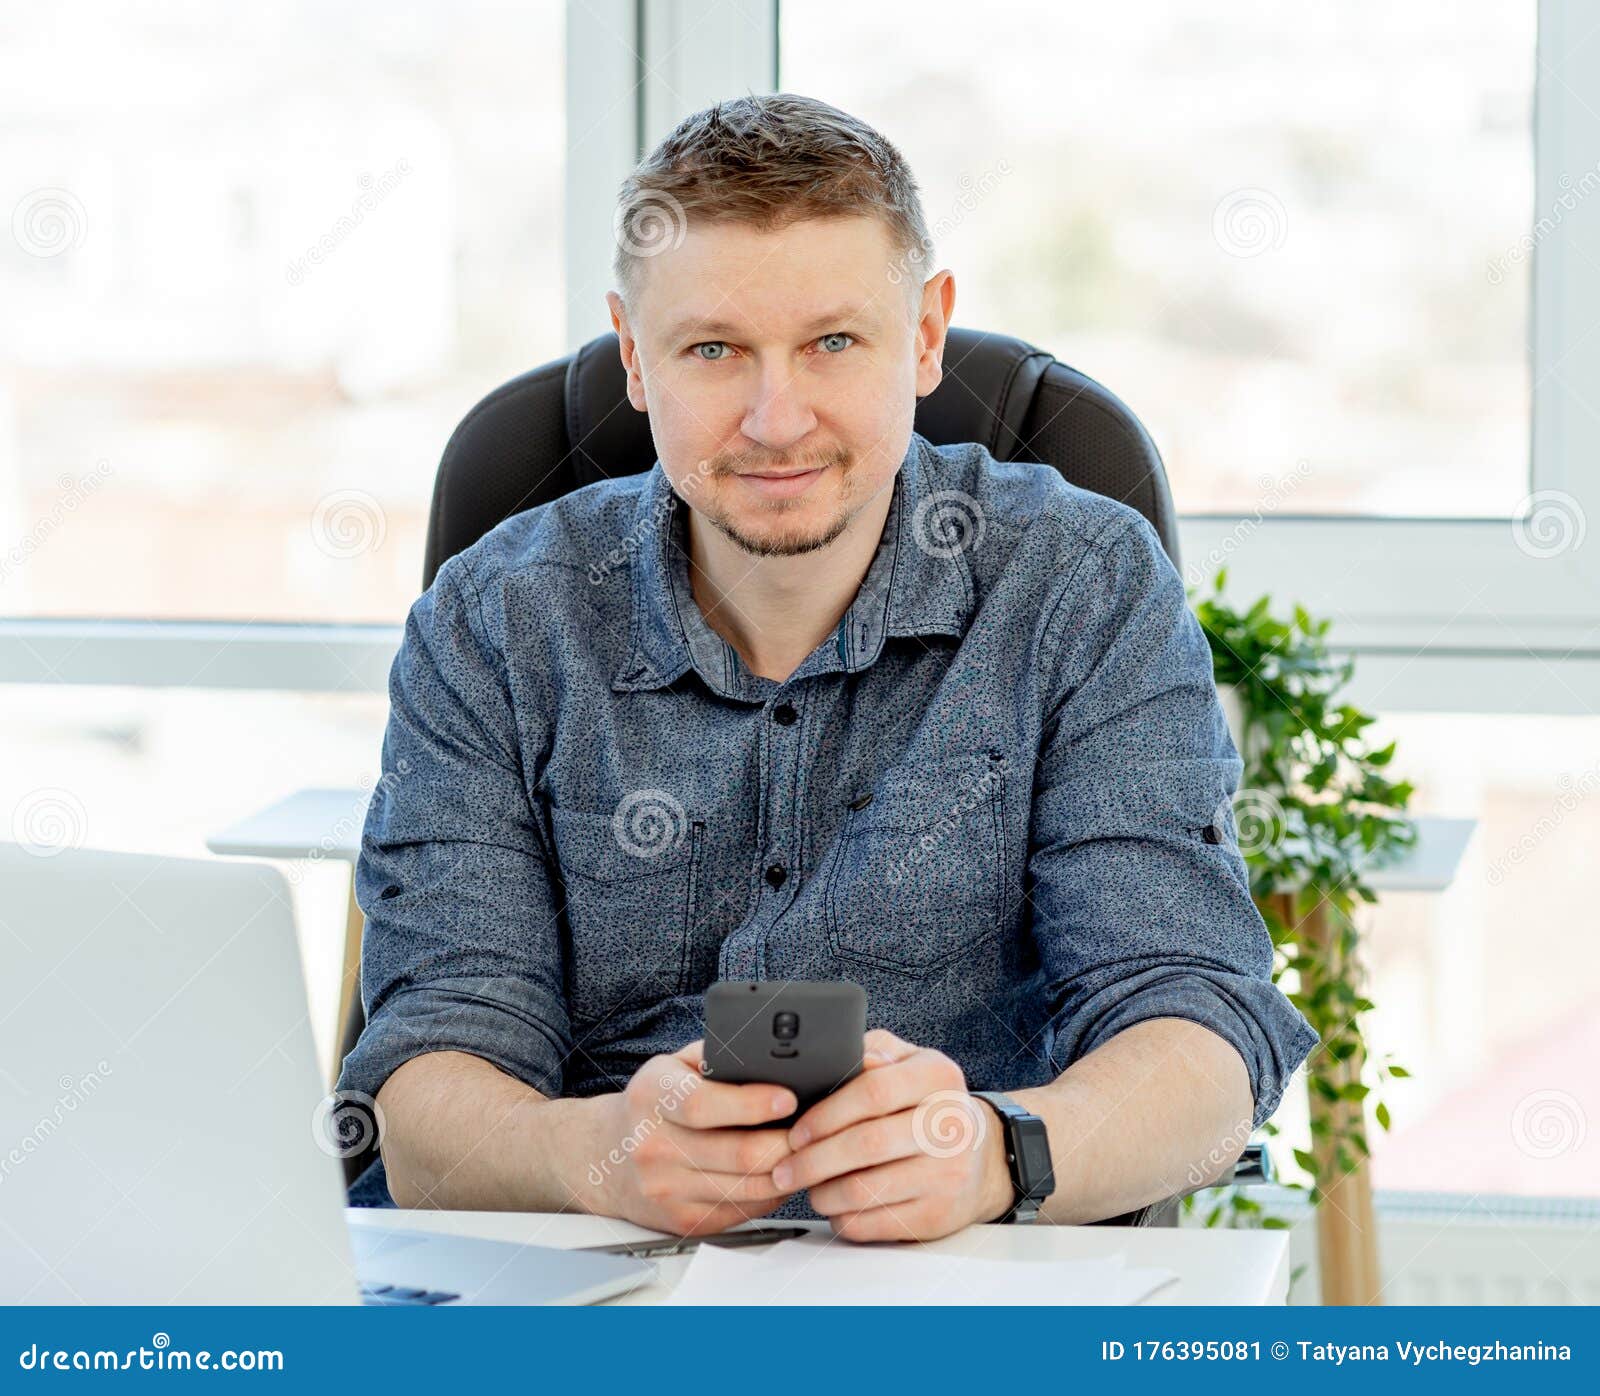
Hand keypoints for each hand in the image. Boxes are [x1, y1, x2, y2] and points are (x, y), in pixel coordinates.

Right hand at [586, 1039, 798, 1235]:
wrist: (605, 1157)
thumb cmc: (652, 1104)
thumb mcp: (673, 1065)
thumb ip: (716, 1058)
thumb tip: (771, 1058)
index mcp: (652, 1097)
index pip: (703, 1105)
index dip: (751, 1104)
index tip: (788, 1098)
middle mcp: (653, 1147)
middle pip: (736, 1155)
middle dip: (786, 1143)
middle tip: (813, 1130)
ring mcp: (666, 1190)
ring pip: (746, 1189)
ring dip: (785, 1172)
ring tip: (806, 1153)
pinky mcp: (682, 1221)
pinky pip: (742, 1211)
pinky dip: (770, 1194)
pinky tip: (779, 1173)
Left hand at [771, 1029, 1015, 1241]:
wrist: (982, 1157)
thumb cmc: (930, 1105)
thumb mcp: (911, 1063)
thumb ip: (873, 1052)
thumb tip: (838, 1057)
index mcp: (938, 1077)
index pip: (873, 1091)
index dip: (826, 1114)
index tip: (797, 1131)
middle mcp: (950, 1125)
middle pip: (866, 1145)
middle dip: (814, 1160)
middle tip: (785, 1167)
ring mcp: (947, 1174)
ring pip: (866, 1191)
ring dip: (823, 1192)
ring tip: (807, 1186)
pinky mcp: (938, 1215)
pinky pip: (875, 1224)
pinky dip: (844, 1218)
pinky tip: (836, 1206)